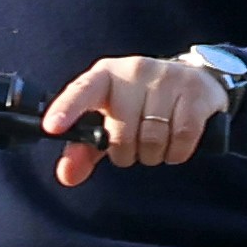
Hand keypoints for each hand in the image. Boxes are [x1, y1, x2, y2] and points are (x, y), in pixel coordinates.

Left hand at [44, 51, 229, 185]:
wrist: (195, 80)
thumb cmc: (143, 104)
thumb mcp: (111, 120)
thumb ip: (85, 148)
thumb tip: (66, 175)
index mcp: (106, 75)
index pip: (82, 91)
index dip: (66, 109)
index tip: (52, 127)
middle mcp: (134, 70)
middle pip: (122, 133)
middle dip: (127, 152)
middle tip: (135, 145)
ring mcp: (167, 78)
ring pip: (152, 139)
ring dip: (154, 154)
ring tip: (157, 142)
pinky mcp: (194, 92)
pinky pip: (181, 139)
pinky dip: (176, 153)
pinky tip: (175, 143)